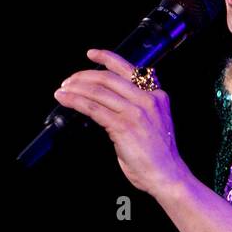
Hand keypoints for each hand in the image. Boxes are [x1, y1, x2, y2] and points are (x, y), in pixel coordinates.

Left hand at [53, 48, 188, 195]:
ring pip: (98, 91)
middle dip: (83, 77)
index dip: (107, 58)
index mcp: (156, 95)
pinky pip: (93, 108)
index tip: (91, 55)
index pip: (128, 69)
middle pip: (108, 78)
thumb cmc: (159, 156)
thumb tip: (108, 104)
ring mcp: (135, 112)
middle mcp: (147, 99)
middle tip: (69, 81)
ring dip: (75, 89)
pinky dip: (75, 102)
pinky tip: (65, 100)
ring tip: (63, 91)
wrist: (168, 176)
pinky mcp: (123, 126)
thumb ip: (136, 109)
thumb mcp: (153, 123)